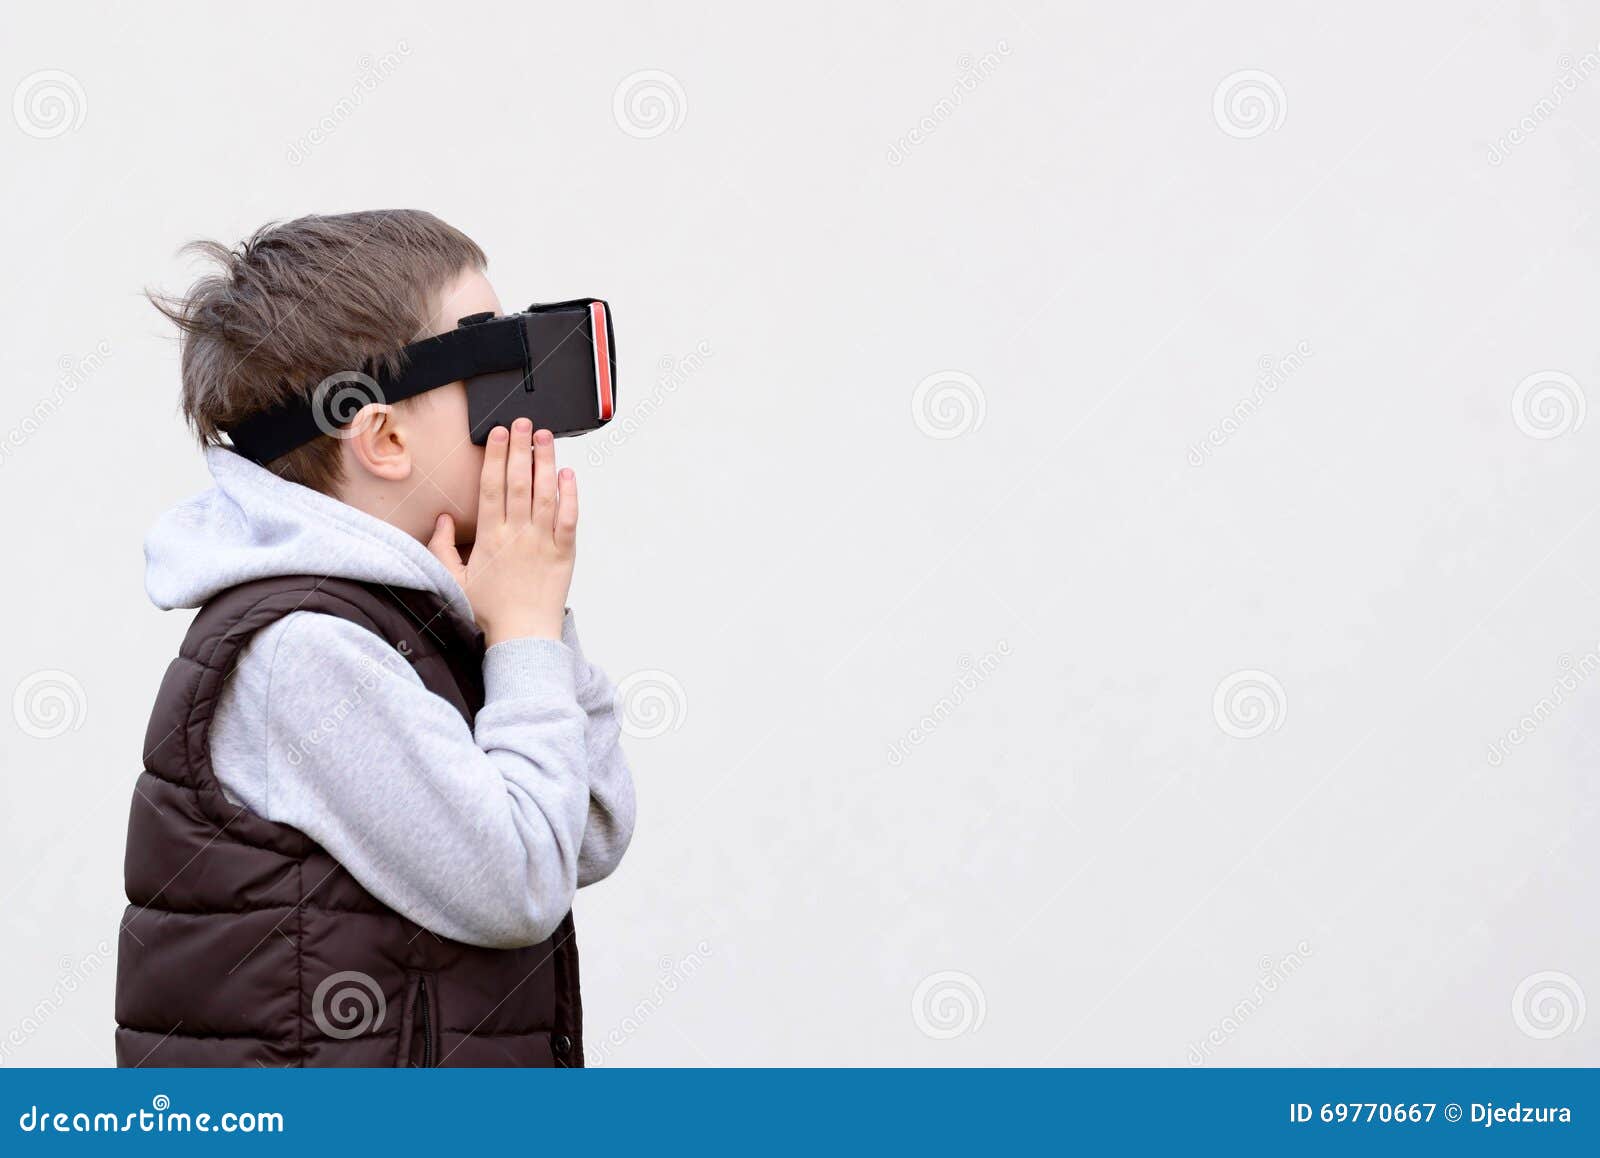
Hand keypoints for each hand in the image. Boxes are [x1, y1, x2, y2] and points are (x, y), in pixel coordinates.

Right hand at [428, 419, 576, 644]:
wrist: (523, 636)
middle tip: (524, 423)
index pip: (493, 487)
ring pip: (546, 494)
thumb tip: (442, 519)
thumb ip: (442, 548)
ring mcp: (543, 543)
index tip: (499, 434)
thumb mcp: (454, 580)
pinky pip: (569, 519)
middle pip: (520, 482)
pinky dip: (570, 495)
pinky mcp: (564, 553)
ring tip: (546, 437)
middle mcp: (518, 535)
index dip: (496, 457)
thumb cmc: (489, 611)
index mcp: (490, 538)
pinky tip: (568, 474)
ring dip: (547, 462)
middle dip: (522, 449)